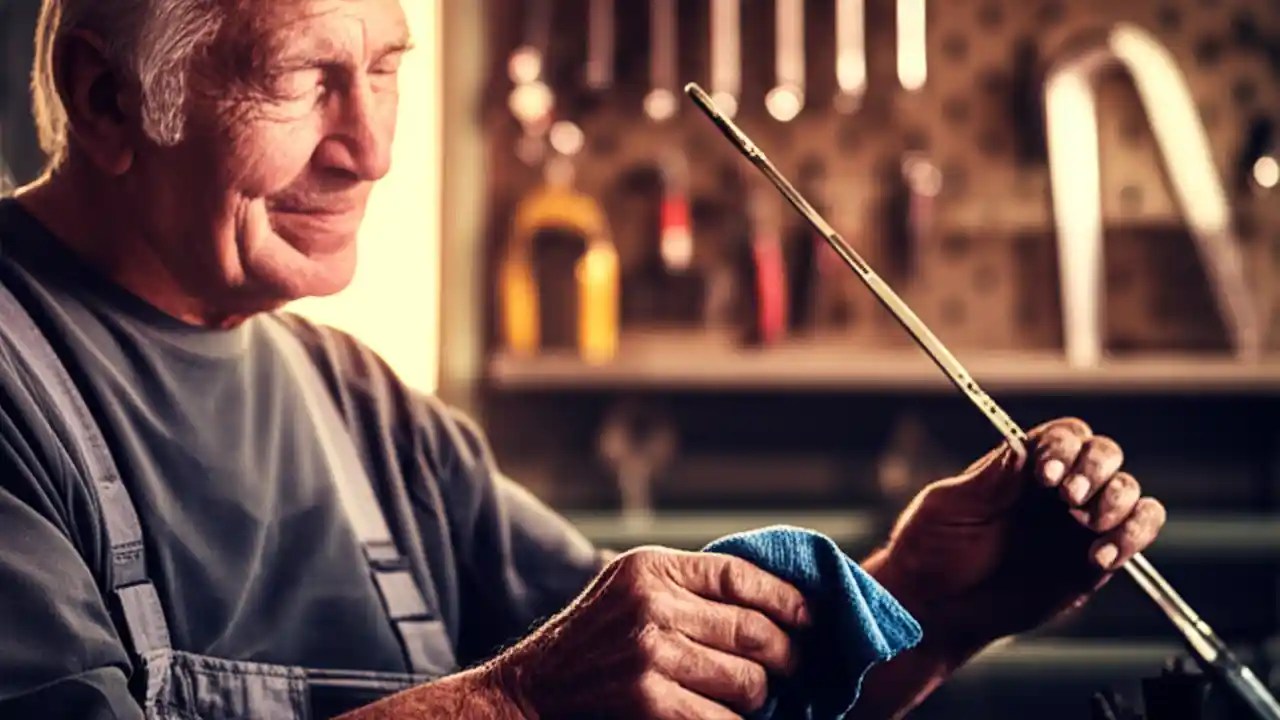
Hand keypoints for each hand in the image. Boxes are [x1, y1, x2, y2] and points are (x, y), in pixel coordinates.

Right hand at [489, 547, 810, 718]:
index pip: (739, 575)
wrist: (529, 694)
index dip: (786, 598)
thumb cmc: (590, 646)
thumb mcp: (628, 592)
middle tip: (794, 668)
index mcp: (650, 567)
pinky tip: (727, 717)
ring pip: (747, 679)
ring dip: (759, 697)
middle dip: (785, 656)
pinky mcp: (648, 700)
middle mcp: (651, 603)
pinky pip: (723, 718)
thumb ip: (685, 588)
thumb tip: (774, 603)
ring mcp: (649, 652)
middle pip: (753, 630)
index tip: (810, 617)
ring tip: (756, 699)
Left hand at [872, 417, 1166, 655]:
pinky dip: (1132, 539)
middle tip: (1070, 498)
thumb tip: (1021, 448)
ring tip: (1090, 525)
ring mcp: (1079, 524)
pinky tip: (1100, 557)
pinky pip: (1134, 537)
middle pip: (1105, 454)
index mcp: (1021, 468)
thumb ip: (988, 480)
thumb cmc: (931, 549)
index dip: (1064, 447)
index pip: (1064, 436)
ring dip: (1119, 502)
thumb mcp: (948, 508)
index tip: (1047, 473)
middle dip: (1096, 469)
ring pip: (1129, 492)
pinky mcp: (1094, 562)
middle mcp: (1056, 490)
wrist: (938, 606)